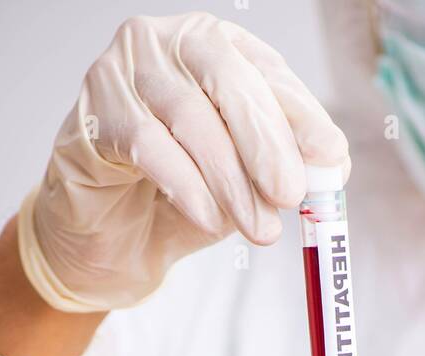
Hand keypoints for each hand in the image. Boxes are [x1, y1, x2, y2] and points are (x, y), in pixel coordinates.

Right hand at [19, 12, 348, 310]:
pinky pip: (146, 144)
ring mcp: (123, 71)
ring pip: (189, 116)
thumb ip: (282, 168)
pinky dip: (186, 186)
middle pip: (226, 79)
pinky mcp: (92, 112)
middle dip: (266, 144)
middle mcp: (168, 45)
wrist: (107, 241)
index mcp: (215, 50)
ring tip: (258, 228)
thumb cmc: (176, 200)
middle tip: (290, 195)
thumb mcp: (244, 186)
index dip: (302, 114)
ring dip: (231, 180)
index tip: (330, 155)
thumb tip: (332, 165)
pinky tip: (209, 218)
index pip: (267, 72)